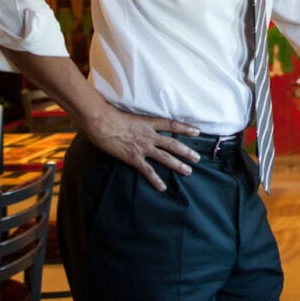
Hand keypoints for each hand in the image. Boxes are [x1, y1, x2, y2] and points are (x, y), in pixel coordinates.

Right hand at [86, 109, 202, 191]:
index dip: (185, 128)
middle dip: (186, 151)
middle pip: (172, 144)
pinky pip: (147, 171)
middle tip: (197, 158)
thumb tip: (139, 122)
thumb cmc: (111, 114)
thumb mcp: (129, 114)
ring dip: (178, 165)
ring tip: (188, 171)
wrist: (102, 122)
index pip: (172, 124)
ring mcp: (142, 147)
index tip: (197, 132)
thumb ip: (138, 120)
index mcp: (149, 122)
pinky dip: (155, 180)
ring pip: (165, 157)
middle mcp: (149, 135)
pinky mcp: (133, 158)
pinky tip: (162, 187)